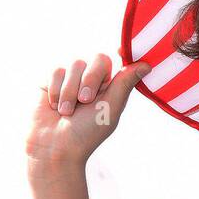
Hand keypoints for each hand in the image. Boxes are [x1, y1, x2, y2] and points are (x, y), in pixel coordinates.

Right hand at [27, 53, 151, 179]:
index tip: (121, 51)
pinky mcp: (50, 80)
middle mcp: (91, 79)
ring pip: (75, 63)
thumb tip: (148, 65)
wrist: (54, 147)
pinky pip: (56, 71)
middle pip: (98, 58)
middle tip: (85, 101)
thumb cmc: (86, 133)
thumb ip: (125, 83)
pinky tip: (55, 107)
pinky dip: (56, 90)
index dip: (122, 53)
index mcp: (110, 86)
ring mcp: (71, 78)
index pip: (119, 61)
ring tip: (67, 112)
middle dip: (91, 79)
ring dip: (71, 90)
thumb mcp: (110, 108)